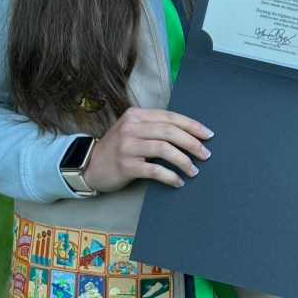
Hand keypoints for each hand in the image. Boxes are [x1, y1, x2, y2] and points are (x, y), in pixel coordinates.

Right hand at [84, 107, 212, 191]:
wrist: (90, 164)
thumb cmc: (118, 147)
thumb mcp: (133, 129)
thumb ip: (154, 127)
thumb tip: (188, 134)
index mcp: (137, 115)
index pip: (170, 117)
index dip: (192, 125)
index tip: (208, 135)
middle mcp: (132, 127)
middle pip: (170, 132)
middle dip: (192, 143)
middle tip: (205, 154)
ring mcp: (128, 146)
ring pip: (164, 149)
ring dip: (184, 161)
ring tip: (193, 171)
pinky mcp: (126, 165)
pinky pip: (155, 170)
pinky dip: (170, 176)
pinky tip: (178, 181)